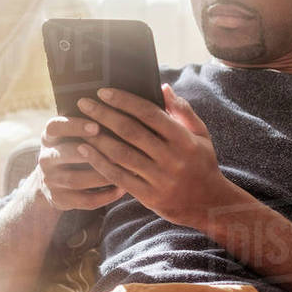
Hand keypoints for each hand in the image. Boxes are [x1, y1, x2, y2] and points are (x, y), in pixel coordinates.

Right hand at [34, 115, 126, 210]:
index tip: (96, 125)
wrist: (53, 182)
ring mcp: (50, 181)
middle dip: (91, 152)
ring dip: (102, 175)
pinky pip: (84, 200)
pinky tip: (122, 188)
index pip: (54, 127)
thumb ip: (90, 124)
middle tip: (117, 151)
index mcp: (49, 137)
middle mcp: (45, 158)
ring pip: (76, 179)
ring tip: (126, 170)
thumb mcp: (73, 135)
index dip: (74, 126)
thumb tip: (120, 111)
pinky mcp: (60, 200)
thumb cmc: (74, 149)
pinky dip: (105, 196)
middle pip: (64, 154)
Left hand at [74, 83, 234, 226]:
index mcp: (184, 139)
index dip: (125, 101)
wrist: (210, 205)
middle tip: (84, 103)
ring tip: (80, 125)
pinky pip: (119, 177)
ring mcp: (160, 179)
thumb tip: (162, 86)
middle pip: (131, 132)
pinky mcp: (149, 196)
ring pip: (121, 154)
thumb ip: (182, 110)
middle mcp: (172, 159)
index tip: (104, 92)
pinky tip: (85, 150)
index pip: (150, 114)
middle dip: (104, 115)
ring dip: (98, 138)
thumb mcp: (200, 134)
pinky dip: (99, 162)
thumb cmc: (202, 163)